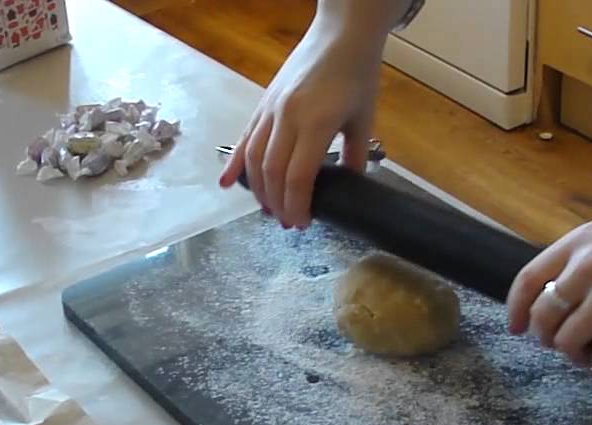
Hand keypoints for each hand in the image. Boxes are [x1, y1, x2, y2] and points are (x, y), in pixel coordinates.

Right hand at [218, 25, 382, 228]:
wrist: (341, 34)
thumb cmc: (357, 74)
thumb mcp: (364, 119)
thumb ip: (354, 156)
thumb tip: (350, 185)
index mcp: (316, 123)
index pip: (298, 176)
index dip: (297, 205)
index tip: (302, 223)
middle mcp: (287, 117)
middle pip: (272, 172)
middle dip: (278, 203)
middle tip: (287, 222)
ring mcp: (271, 109)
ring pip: (254, 158)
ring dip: (258, 189)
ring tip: (267, 208)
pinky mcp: (263, 103)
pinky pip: (245, 137)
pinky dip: (234, 163)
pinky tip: (227, 183)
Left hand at [506, 203, 591, 369]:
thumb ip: (587, 261)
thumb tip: (563, 296)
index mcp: (579, 243)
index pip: (528, 280)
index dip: (516, 309)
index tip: (516, 327)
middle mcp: (585, 268)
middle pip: (543, 317)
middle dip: (548, 338)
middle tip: (565, 344)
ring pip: (567, 342)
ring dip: (577, 355)